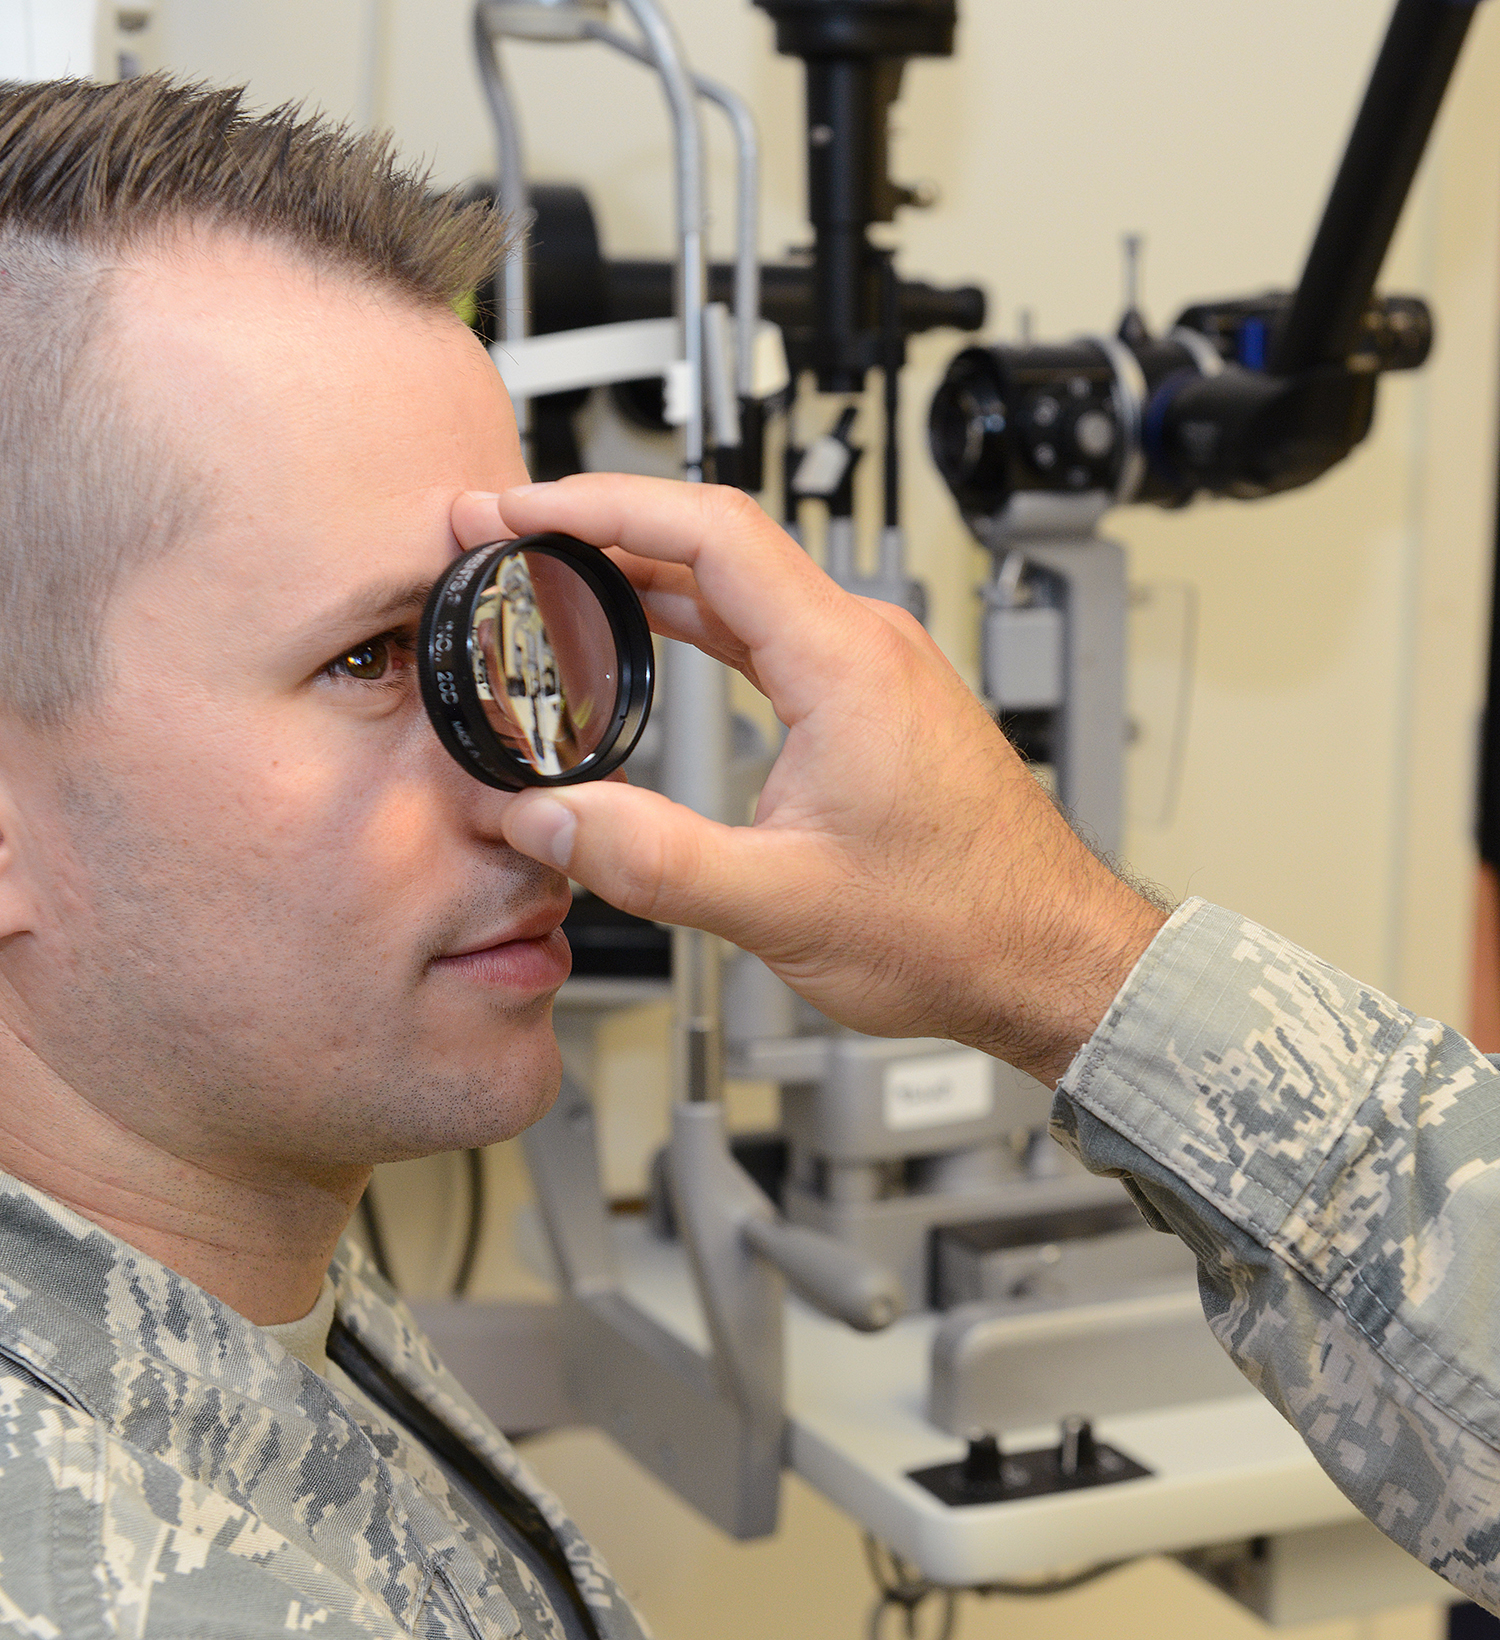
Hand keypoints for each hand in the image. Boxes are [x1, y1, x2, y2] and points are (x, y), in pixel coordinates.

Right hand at [452, 476, 1166, 1085]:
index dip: (601, 506)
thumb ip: (649, 860)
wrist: (1049, 954)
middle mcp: (866, 643)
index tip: (524, 508)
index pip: (708, 530)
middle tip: (508, 537)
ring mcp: (872, 666)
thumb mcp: (781, 906)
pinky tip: (644, 629)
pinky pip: (766, 626)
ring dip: (643, 570)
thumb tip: (545, 820)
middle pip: (714, 540)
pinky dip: (692, 615)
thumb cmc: (963, 926)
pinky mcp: (870, 698)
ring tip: (550, 572)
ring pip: (739, 583)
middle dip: (600, 528)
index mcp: (847, 664)